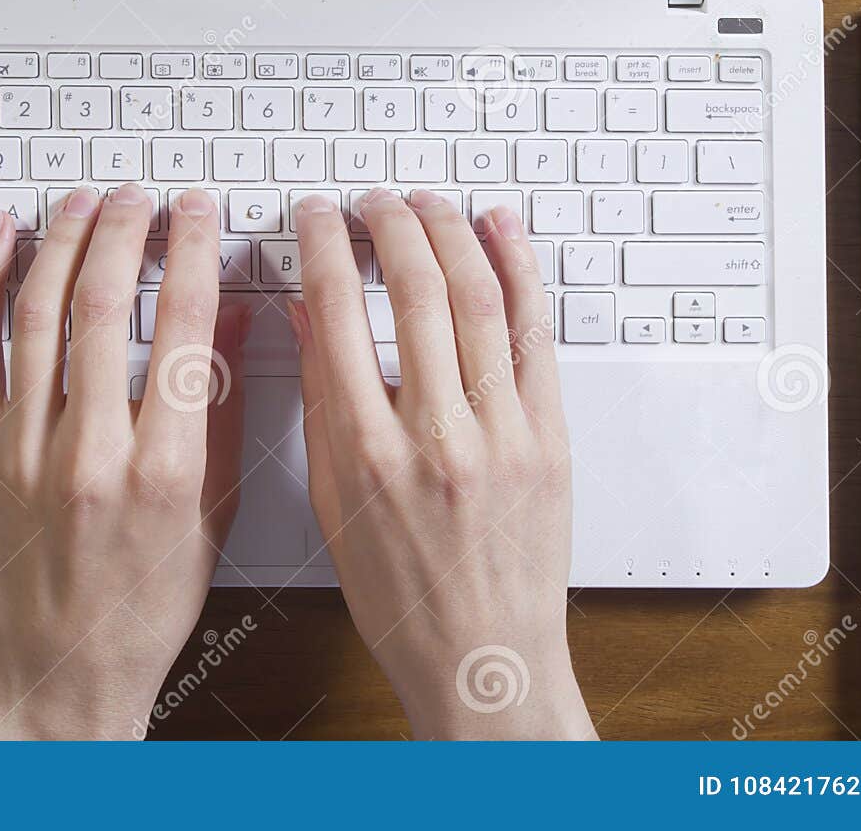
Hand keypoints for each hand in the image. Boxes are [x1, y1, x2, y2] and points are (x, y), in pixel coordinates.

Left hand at [0, 184, 249, 739]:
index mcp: (162, 467)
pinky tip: (2, 241)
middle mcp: (89, 453)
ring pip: (36, 315)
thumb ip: (222, 409)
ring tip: (82, 203)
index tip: (198, 215)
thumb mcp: (212, 510)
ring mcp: (23, 450)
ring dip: (61, 243)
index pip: (182, 325)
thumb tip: (234, 320)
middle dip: (125, 231)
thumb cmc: (144, 603)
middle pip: (103, 304)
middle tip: (140, 198)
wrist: (62, 669)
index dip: (192, 251)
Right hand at [290, 189, 594, 739]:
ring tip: (426, 203)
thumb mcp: (332, 505)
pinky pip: (536, 333)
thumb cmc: (402, 597)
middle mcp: (435, 437)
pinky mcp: (551, 437)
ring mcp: (502, 434)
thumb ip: (320, 404)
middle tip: (371, 202)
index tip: (316, 217)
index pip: (336, 314)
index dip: (322, 247)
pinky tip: (502, 230)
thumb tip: (310, 317)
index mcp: (366, 455)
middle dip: (388, 224)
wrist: (485, 658)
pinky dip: (521, 269)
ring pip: (478, 297)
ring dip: (450, 232)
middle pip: (413, 290)